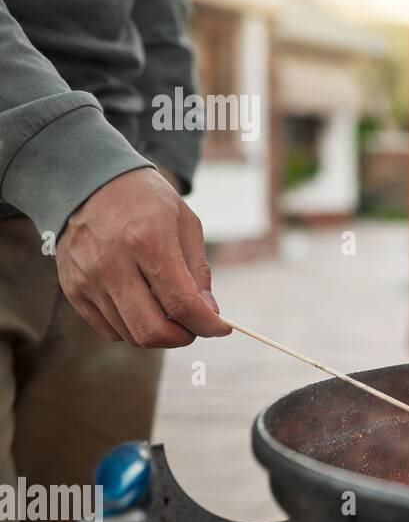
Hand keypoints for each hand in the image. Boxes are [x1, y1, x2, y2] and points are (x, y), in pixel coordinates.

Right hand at [56, 167, 228, 346]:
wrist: (88, 183)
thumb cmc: (146, 202)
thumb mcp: (185, 223)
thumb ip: (198, 271)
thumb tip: (209, 314)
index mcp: (147, 242)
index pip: (182, 303)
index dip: (208, 325)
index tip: (222, 328)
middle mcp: (112, 264)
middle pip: (151, 331)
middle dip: (183, 338)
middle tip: (195, 326)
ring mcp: (88, 279)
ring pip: (130, 335)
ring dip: (159, 334)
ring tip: (170, 311)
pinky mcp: (72, 289)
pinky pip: (108, 330)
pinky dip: (132, 328)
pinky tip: (143, 307)